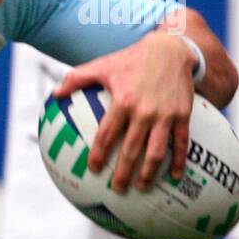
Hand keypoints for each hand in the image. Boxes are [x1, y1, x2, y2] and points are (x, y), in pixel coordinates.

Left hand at [53, 31, 195, 193]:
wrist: (171, 48)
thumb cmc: (131, 59)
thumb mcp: (102, 65)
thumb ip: (76, 79)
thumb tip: (54, 95)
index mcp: (122, 101)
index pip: (106, 135)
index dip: (98, 154)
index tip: (92, 169)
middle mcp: (144, 111)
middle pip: (130, 150)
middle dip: (122, 173)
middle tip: (116, 189)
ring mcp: (165, 115)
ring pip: (156, 151)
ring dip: (149, 173)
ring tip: (143, 188)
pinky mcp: (183, 115)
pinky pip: (181, 143)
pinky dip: (178, 161)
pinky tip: (174, 176)